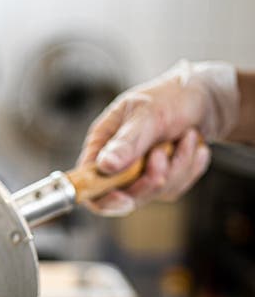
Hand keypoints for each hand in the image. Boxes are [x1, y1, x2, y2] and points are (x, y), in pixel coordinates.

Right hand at [77, 60, 238, 214]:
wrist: (206, 98)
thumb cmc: (171, 98)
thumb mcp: (148, 115)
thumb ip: (127, 142)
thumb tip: (105, 165)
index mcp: (103, 144)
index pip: (89, 183)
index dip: (102, 197)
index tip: (123, 198)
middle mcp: (118, 163)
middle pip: (124, 196)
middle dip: (151, 177)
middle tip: (164, 152)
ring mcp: (141, 175)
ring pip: (154, 192)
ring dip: (178, 165)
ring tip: (187, 136)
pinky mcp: (163, 181)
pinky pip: (175, 189)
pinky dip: (190, 167)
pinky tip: (193, 145)